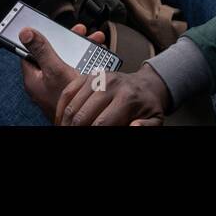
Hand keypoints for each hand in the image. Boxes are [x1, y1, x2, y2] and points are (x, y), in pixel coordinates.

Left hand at [18, 22, 104, 118]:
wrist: (84, 123)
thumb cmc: (67, 103)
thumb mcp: (55, 70)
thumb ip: (42, 51)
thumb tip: (25, 33)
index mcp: (34, 77)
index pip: (30, 51)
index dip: (39, 37)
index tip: (48, 26)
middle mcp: (44, 81)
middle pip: (52, 53)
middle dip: (68, 40)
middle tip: (80, 31)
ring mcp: (57, 84)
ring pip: (66, 59)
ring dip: (80, 48)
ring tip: (94, 40)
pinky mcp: (69, 88)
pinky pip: (75, 68)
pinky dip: (84, 60)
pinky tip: (95, 56)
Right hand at [55, 64, 170, 126]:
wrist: (146, 86)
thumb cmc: (147, 107)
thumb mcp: (154, 120)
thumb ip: (146, 127)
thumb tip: (133, 127)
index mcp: (127, 98)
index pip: (101, 124)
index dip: (89, 135)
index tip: (84, 141)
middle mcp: (111, 85)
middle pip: (82, 116)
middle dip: (74, 131)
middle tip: (70, 137)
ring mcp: (97, 78)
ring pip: (72, 106)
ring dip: (65, 123)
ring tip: (65, 130)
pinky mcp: (88, 75)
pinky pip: (68, 92)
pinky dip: (61, 109)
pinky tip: (62, 121)